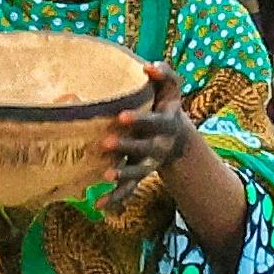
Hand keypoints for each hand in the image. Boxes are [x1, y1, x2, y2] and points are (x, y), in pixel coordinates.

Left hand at [109, 58, 195, 191]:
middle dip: (126, 147)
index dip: (139, 120)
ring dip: (122, 175)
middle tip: (105, 143)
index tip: (121, 116)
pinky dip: (115, 199)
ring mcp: (149, 163)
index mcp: (166, 124)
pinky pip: (128, 190)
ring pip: (137, 173)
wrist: (174, 135)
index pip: (154, 122)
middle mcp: (158, 146)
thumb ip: (165, 75)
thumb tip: (148, 66)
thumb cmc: (165, 106)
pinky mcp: (138, 176)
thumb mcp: (171, 90)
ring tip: (105, 176)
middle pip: (144, 148)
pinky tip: (98, 207)